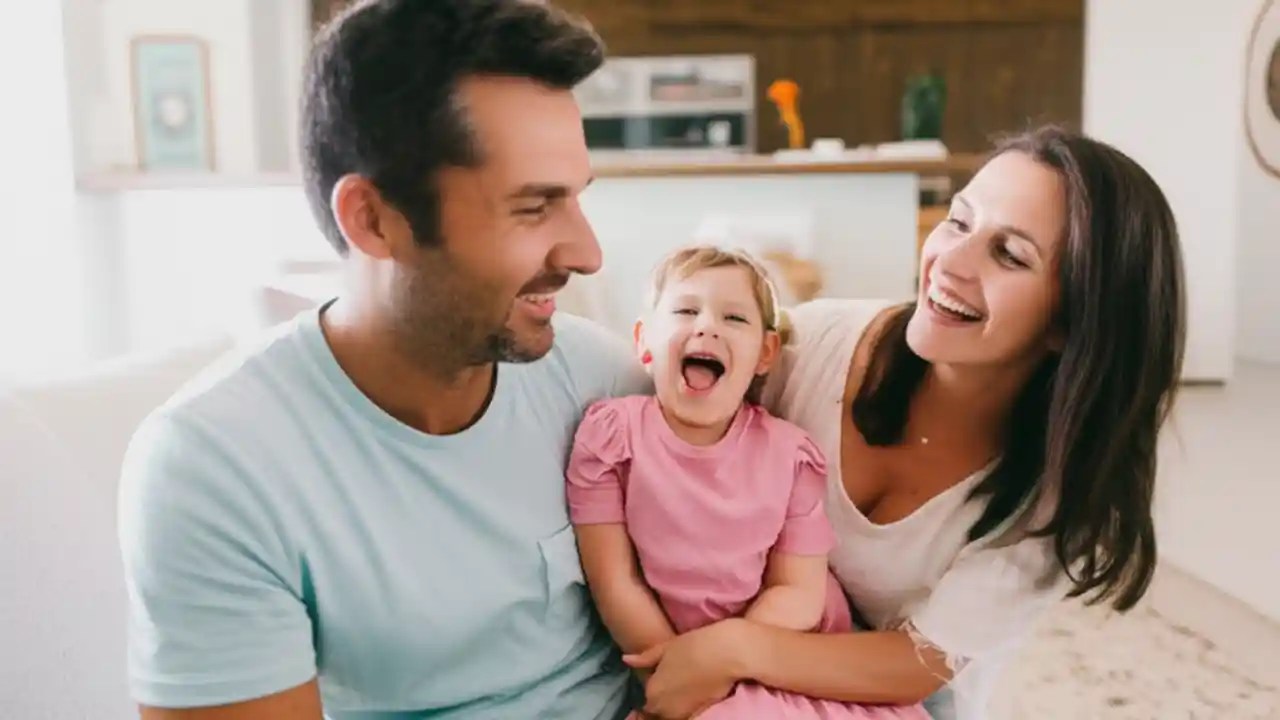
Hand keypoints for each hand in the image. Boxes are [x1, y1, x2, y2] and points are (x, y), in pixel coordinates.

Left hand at [623, 620, 747, 718]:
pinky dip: (687, 706)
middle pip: (658, 709)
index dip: (656, 687)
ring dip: (674, 704)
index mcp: (652, 692)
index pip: (647, 698)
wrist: (727, 653)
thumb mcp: (666, 647)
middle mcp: (664, 709)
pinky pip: (687, 714)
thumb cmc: (694, 646)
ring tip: (686, 685)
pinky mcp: (700, 714)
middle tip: (675, 681)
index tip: (662, 679)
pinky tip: (696, 691)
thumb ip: (645, 658)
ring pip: (672, 713)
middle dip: (662, 698)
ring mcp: (683, 714)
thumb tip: (626, 659)